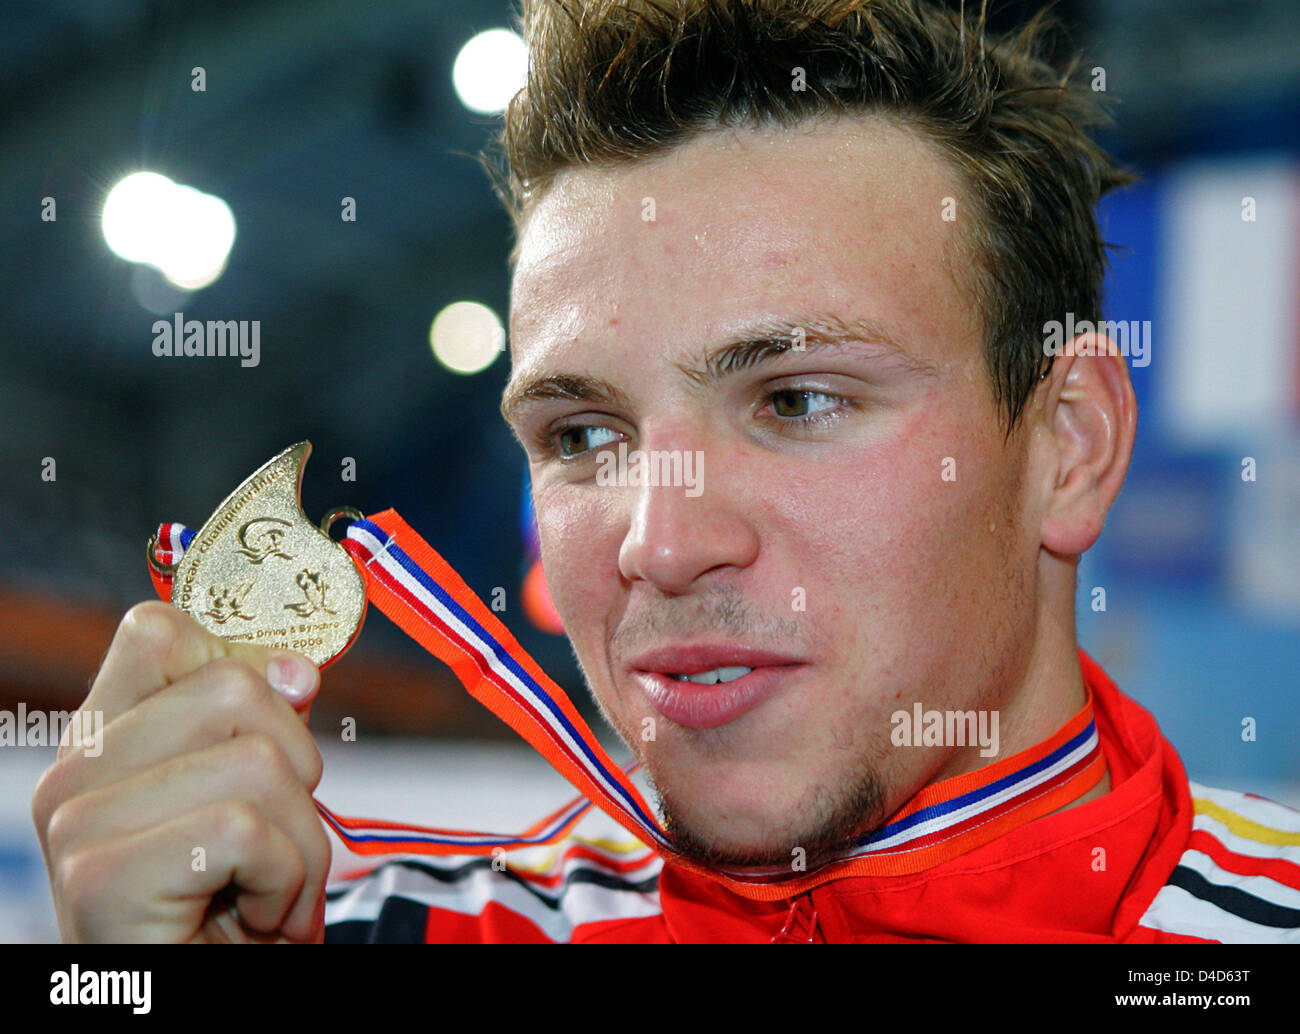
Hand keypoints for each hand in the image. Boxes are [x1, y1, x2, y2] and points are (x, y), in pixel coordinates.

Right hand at [32, 601, 329, 942]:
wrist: (194, 1000)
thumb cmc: (231, 907)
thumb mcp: (255, 795)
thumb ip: (264, 722)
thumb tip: (297, 670)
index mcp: (104, 738)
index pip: (160, 630)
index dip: (244, 665)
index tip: (276, 731)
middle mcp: (72, 773)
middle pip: (232, 688)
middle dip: (297, 773)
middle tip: (274, 843)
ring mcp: (76, 824)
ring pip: (255, 761)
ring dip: (301, 842)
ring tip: (268, 889)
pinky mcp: (99, 878)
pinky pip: (244, 830)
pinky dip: (285, 881)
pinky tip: (257, 918)